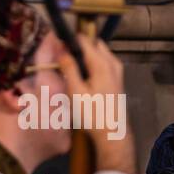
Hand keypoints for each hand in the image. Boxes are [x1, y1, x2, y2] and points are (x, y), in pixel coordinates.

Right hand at [60, 35, 135, 173]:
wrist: (112, 133)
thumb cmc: (92, 113)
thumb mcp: (76, 90)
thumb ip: (69, 67)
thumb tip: (61, 47)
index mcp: (102, 63)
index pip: (84, 39)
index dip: (69, 40)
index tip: (57, 46)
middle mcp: (112, 63)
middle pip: (93, 43)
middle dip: (78, 46)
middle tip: (63, 58)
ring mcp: (117, 71)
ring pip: (100, 52)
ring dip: (86, 55)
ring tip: (71, 68)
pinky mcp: (117, 79)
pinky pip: (104, 62)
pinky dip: (93, 63)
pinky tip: (83, 77)